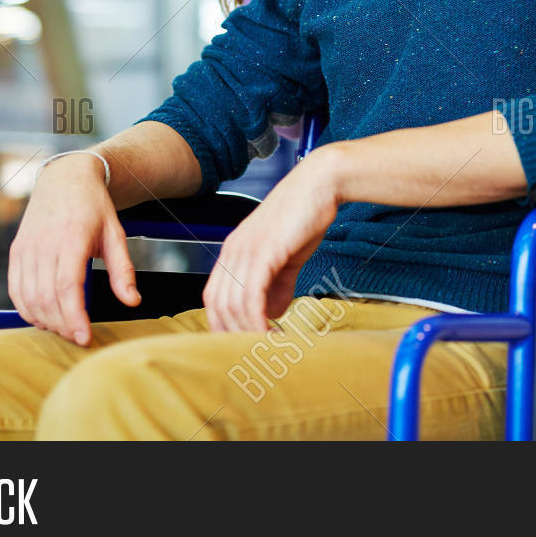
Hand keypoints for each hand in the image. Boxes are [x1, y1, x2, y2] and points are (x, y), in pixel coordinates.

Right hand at [8, 154, 137, 345]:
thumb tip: (132, 302)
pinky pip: (15, 289)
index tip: (85, 337)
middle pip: (46, 297)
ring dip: (45, 320)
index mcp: (71, 238)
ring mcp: (26, 248)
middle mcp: (44, 244)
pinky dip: (27, 309)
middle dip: (62, 324)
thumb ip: (122, 270)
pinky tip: (44, 317)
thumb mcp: (116, 234)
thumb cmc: (94, 207)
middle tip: (79, 337)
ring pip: (28, 297)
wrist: (65, 178)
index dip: (74, 317)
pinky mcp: (16, 252)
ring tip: (65, 328)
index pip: (68, 287)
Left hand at [203, 147, 345, 331]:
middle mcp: (232, 251)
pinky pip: (252, 296)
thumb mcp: (289, 256)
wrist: (320, 184)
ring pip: (233, 304)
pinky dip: (258, 320)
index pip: (214, 297)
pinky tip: (270, 331)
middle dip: (233, 334)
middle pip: (218, 305)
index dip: (223, 323)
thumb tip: (272, 312)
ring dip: (248, 331)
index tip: (240, 343)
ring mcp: (245, 251)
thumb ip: (278, 285)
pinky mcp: (264, 252)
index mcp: (234, 251)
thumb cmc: (306, 215)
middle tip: (254, 352)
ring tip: (267, 346)